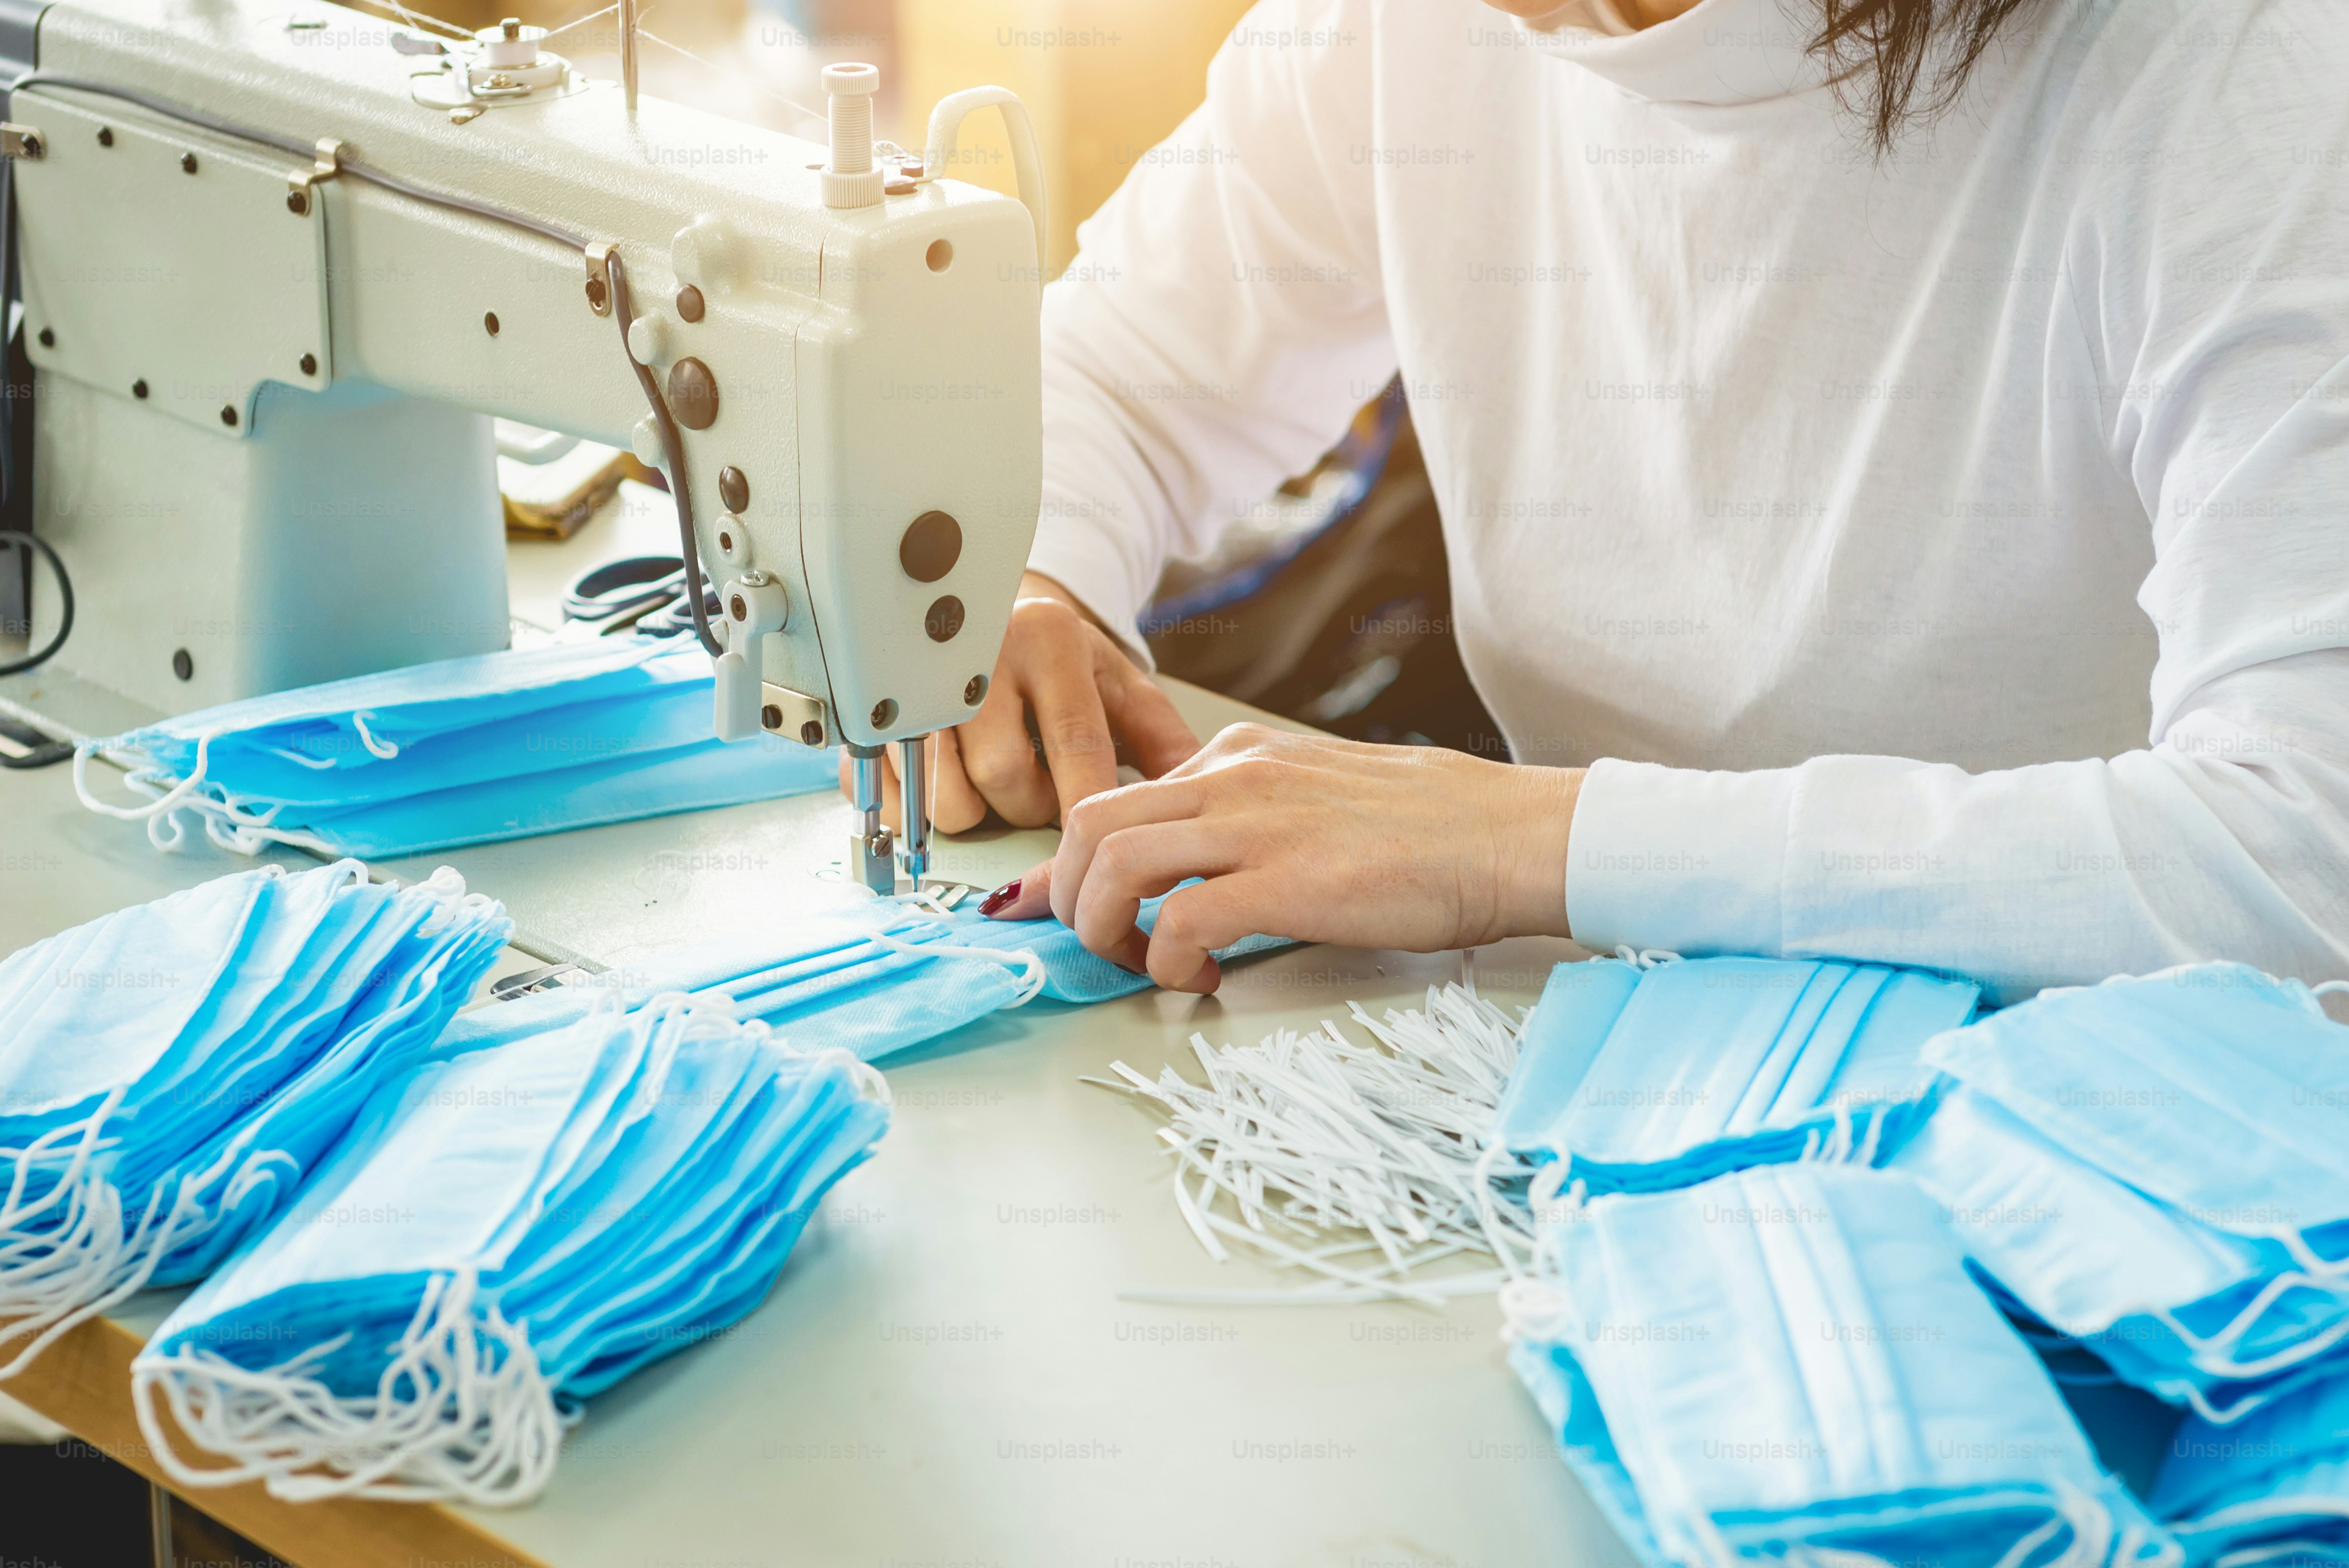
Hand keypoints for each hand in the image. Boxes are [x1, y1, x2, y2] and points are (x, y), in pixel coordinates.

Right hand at [840, 571, 1200, 831]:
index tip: (1099, 850)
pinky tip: (947, 781)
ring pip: (949, 797)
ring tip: (994, 781)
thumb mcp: (1118, 686)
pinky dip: (924, 811)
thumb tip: (1195, 798)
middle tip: (1037, 791)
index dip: (1087, 809)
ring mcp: (916, 682)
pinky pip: (899, 801)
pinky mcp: (874, 718)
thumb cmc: (1060, 664)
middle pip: (1005, 778)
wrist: (988, 612)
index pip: (1075, 744)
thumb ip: (1162, 739)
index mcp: (1049, 639)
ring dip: (978, 812)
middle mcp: (977, 652)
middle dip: (1028, 806)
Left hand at [982, 723, 1583, 991]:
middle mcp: (1236, 776)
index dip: (1066, 860)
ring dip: (1104, 926)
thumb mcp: (1319, 800)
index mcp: (1242, 757)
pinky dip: (1169, 961)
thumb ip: (1254, 821)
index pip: (1119, 795)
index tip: (1040, 904)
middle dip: (1069, 893)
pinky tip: (1204, 981)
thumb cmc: (1432, 831)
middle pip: (1090, 821)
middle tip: (1101, 945)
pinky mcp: (1285, 880)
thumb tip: (1200, 874)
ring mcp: (1257, 823)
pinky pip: (1179, 920)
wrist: (1508, 835)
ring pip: (1115, 861)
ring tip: (1143, 965)